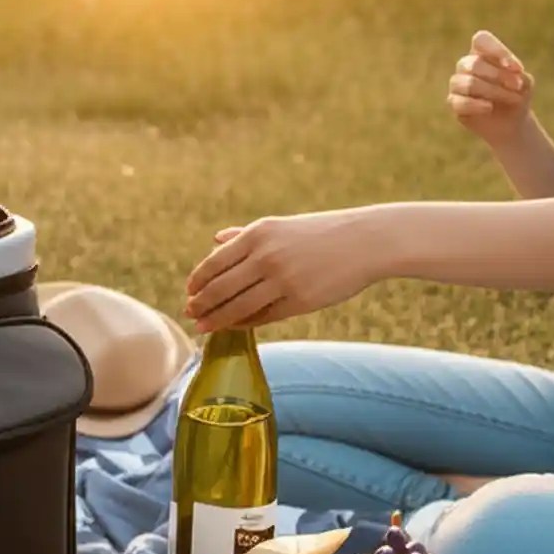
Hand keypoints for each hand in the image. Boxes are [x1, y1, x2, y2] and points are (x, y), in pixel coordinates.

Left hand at [184, 210, 385, 332]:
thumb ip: (245, 235)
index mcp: (258, 234)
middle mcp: (265, 256)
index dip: (197, 281)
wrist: (364, 242)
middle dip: (201, 304)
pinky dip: (244, 323)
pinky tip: (235, 325)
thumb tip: (216, 240)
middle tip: (190, 313)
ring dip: (216, 319)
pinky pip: (262, 317)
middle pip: (220, 288)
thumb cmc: (320, 234)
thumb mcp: (280, 227)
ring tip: (203, 326)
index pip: (214, 263)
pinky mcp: (298, 301)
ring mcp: (282, 280)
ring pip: (237, 307)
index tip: (189, 292)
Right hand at [448, 30, 533, 144]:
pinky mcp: (454, 103)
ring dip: (493, 91)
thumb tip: (509, 74)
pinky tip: (489, 108)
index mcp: (482, 53)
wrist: (512, 123)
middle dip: (499, 76)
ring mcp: (457, 84)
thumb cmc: (517, 96)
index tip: (516, 67)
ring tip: (512, 99)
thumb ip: (518, 75)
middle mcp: (466, 66)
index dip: (497, 50)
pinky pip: (460, 101)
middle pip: (474, 64)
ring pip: (468, 83)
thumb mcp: (525, 83)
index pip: (481, 40)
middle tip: (518, 87)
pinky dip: (477, 105)